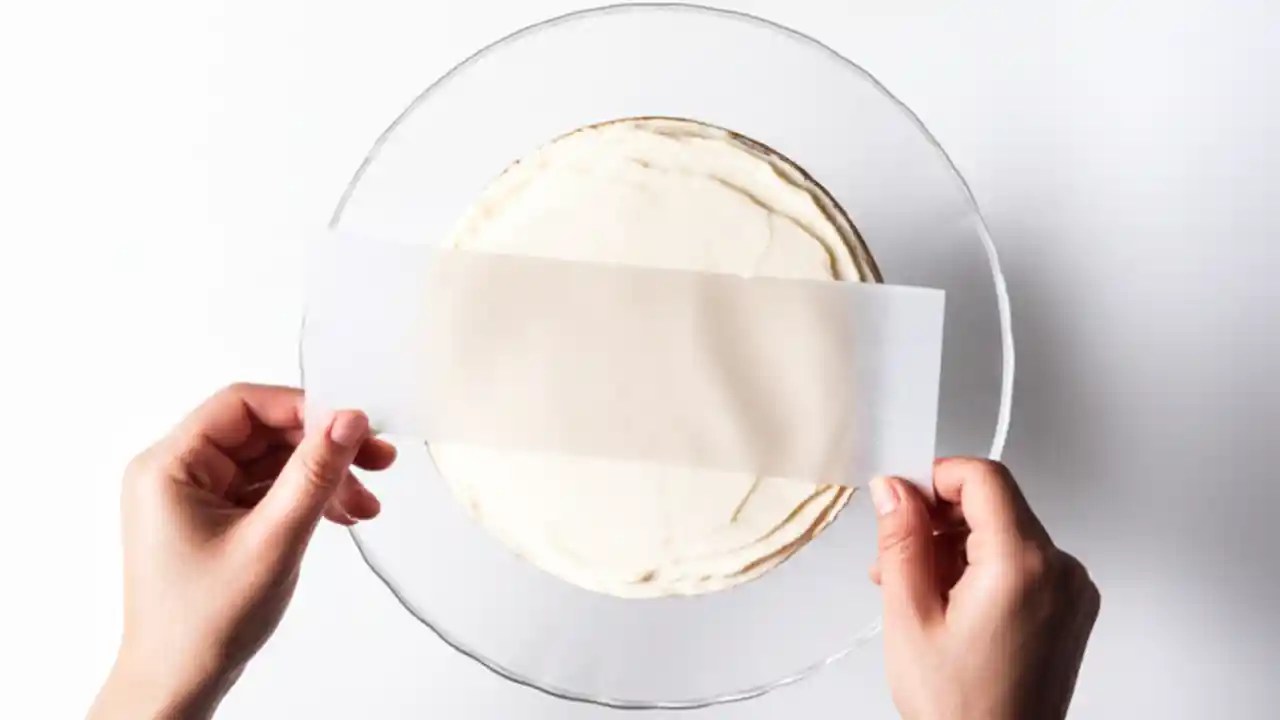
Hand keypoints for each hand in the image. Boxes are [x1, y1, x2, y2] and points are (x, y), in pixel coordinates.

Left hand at [89, 384, 395, 718]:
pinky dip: (305, 498)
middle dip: (322, 447)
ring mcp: (195, 496)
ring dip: (321, 477)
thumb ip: (314, 474)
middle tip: (377, 460)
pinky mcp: (213, 518)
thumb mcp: (273, 539)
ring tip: (365, 503)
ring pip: (271, 461)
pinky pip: (266, 489)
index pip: (242, 405)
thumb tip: (348, 419)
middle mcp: (176, 473)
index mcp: (169, 466)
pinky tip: (341, 515)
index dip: (303, 408)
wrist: (177, 684)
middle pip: (262, 432)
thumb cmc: (205, 622)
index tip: (353, 424)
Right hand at [870, 459, 1099, 719]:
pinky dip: (983, 569)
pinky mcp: (1071, 608)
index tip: (903, 498)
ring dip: (956, 547)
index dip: (936, 477)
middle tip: (896, 557)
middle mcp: (1060, 571)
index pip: (983, 478)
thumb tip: (894, 489)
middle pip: (995, 504)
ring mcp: (1072, 591)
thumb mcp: (909, 617)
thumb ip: (901, 541)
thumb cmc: (960, 709)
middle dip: (939, 519)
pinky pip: (1023, 563)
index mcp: (1022, 566)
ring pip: (1006, 533)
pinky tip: (949, 603)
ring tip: (918, 592)